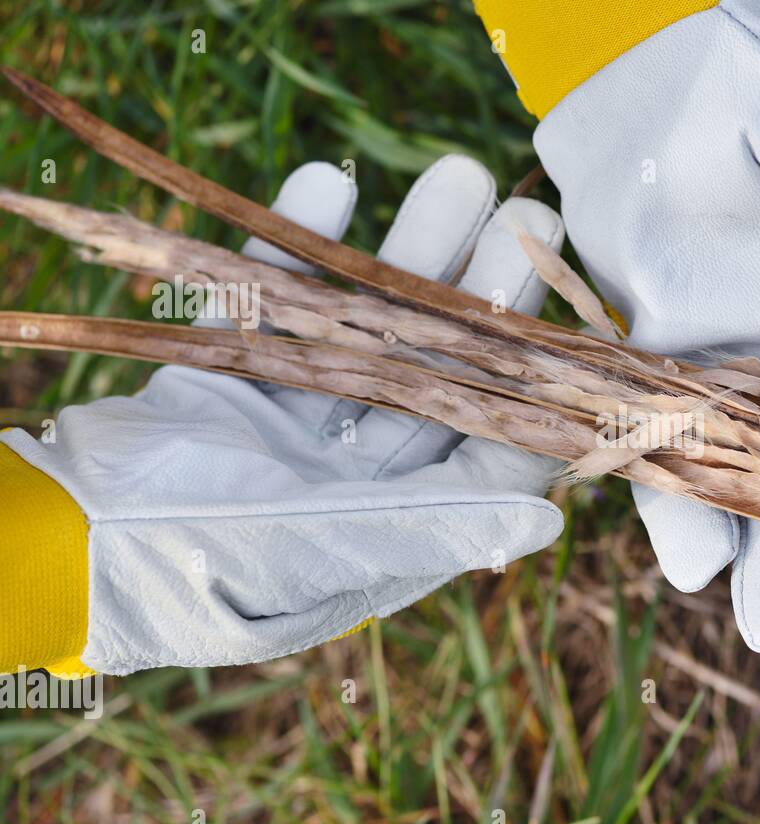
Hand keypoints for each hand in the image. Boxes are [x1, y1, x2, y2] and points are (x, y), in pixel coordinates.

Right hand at [4, 156, 563, 673]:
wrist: (61, 552)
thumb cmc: (200, 576)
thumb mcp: (327, 556)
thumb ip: (434, 531)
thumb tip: (548, 525)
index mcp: (391, 524)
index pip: (484, 450)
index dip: (530, 383)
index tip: (568, 317)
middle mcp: (353, 474)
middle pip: (437, 375)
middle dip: (481, 297)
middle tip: (530, 221)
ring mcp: (290, 422)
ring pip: (367, 327)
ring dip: (407, 254)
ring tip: (457, 180)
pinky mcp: (226, 379)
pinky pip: (270, 302)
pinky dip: (296, 247)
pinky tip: (332, 183)